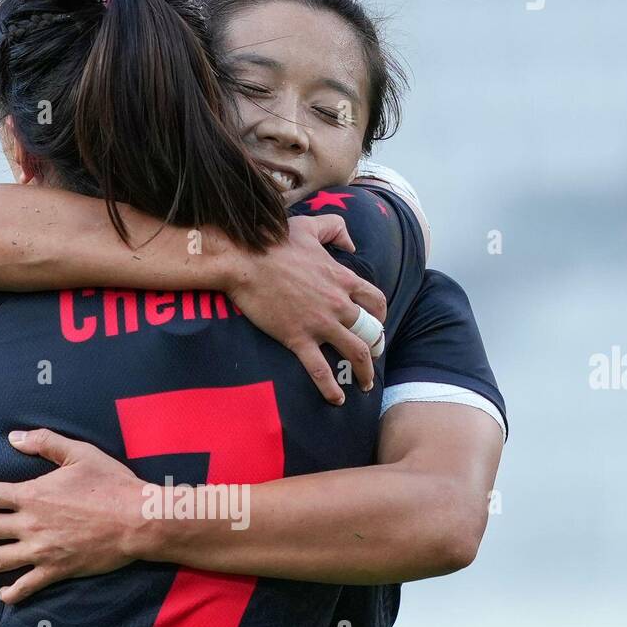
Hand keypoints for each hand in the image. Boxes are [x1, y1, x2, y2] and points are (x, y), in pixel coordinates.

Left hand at [0, 429, 148, 604]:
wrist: (137, 520)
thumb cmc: (111, 485)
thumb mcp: (80, 454)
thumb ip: (44, 442)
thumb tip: (13, 438)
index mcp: (31, 494)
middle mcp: (29, 524)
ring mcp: (40, 550)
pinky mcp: (56, 570)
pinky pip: (24, 587)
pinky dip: (10, 593)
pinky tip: (5, 593)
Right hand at [225, 214, 385, 404]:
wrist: (245, 259)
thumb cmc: (274, 241)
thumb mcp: (310, 226)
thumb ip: (335, 229)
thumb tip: (351, 243)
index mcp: (342, 278)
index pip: (376, 300)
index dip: (380, 314)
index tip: (377, 323)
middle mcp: (338, 304)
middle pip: (371, 330)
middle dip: (377, 346)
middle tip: (374, 357)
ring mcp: (320, 323)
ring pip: (355, 353)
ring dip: (365, 371)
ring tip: (366, 383)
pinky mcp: (298, 339)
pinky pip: (321, 370)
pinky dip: (331, 388)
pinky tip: (337, 400)